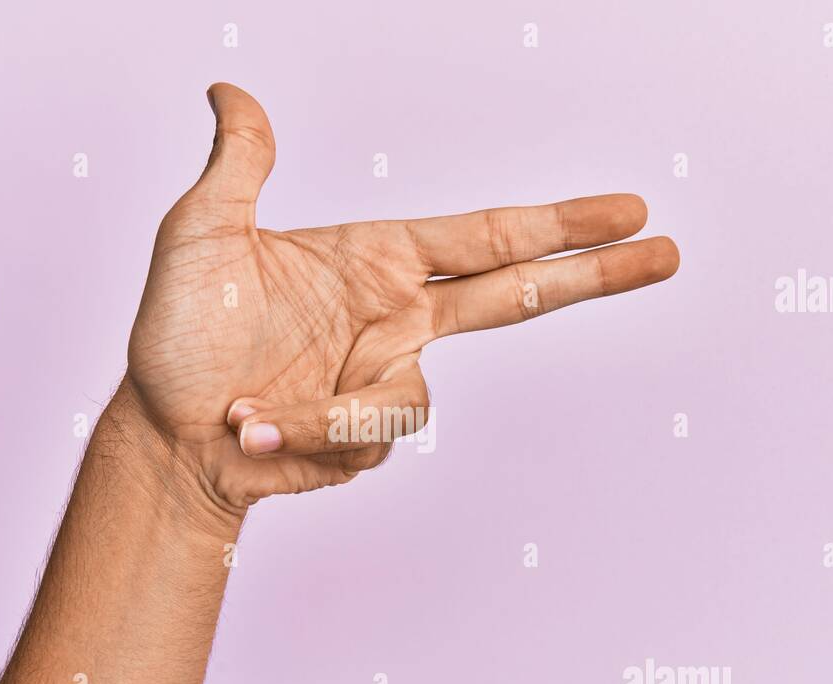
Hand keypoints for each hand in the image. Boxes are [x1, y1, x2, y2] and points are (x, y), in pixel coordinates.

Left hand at [127, 83, 678, 511]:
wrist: (164, 433)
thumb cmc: (177, 335)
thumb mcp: (198, 235)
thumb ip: (238, 167)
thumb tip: (231, 92)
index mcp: (374, 261)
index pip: (484, 237)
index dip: (557, 223)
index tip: (626, 210)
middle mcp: (393, 320)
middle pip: (515, 298)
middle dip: (593, 277)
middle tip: (668, 252)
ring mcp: (382, 384)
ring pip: (410, 404)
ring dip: (322, 413)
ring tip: (246, 413)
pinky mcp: (365, 442)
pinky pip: (364, 443)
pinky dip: (301, 438)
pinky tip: (252, 430)